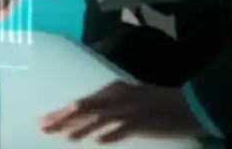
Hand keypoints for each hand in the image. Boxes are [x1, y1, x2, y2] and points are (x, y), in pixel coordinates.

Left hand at [40, 81, 206, 142]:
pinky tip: (99, 141)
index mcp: (113, 90)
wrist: (187, 105)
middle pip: (84, 109)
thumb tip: (86, 121)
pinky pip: (123, 129)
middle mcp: (117, 97)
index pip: (81, 103)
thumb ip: (108, 107)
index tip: (45, 121)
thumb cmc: (155, 103)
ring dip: (82, 128)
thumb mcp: (128, 99)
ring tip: (67, 136)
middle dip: (63, 119)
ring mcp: (129, 109)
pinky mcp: (142, 121)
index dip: (62, 113)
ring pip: (99, 118)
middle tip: (45, 127)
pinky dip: (111, 134)